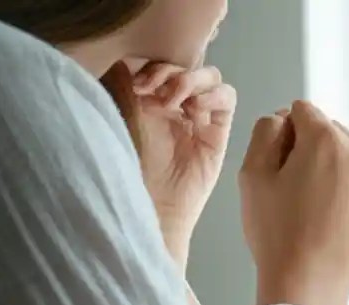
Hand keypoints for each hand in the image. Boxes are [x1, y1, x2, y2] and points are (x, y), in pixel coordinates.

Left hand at [103, 62, 236, 268]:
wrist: (155, 203)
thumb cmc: (135, 167)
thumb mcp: (122, 117)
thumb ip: (121, 84)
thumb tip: (122, 56)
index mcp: (151, 97)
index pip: (161, 62)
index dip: (152, 64)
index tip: (136, 83)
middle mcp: (177, 103)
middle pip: (186, 65)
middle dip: (169, 71)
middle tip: (152, 90)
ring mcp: (200, 116)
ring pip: (209, 76)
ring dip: (190, 81)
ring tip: (172, 102)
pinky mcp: (220, 130)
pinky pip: (227, 99)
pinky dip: (213, 96)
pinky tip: (194, 111)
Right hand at [240, 101, 348, 304]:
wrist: (309, 283)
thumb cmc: (278, 232)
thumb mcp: (253, 172)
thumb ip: (266, 130)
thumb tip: (284, 118)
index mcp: (328, 138)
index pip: (301, 111)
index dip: (283, 135)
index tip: (278, 165)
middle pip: (328, 133)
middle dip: (310, 151)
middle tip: (293, 191)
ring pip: (347, 158)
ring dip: (331, 170)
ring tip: (313, 207)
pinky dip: (347, 192)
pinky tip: (330, 218)